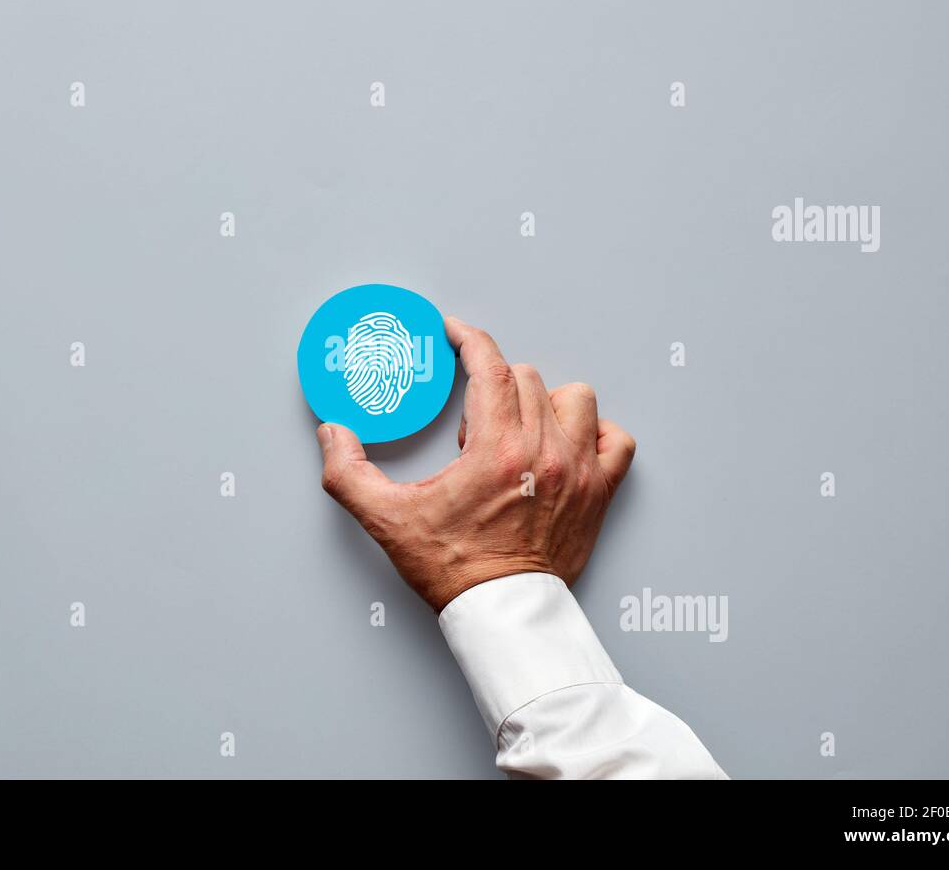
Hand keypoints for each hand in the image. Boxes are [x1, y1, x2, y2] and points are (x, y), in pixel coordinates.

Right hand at [316, 316, 636, 611]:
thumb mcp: (387, 520)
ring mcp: (579, 471)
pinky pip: (616, 440)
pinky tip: (568, 443)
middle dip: (492, 386)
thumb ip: (349, 473)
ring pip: (575, 398)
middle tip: (470, 426)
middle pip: (526, 378)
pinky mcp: (600, 493)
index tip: (454, 333)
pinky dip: (595, 432)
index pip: (490, 367)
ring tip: (518, 430)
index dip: (468, 339)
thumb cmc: (454, 570)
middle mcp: (544, 452)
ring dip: (545, 401)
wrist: (502, 614)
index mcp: (496, 450)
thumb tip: (332, 434)